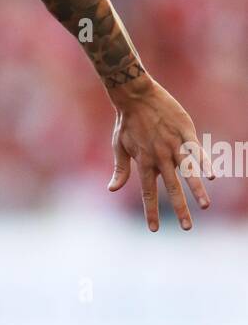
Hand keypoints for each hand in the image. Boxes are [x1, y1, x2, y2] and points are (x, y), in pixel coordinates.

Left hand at [107, 75, 212, 230]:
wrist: (135, 94)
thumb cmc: (126, 122)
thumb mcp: (119, 146)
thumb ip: (121, 169)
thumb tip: (112, 189)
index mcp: (143, 162)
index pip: (147, 193)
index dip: (150, 211)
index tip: (153, 230)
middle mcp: (159, 157)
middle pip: (171, 188)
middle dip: (179, 209)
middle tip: (186, 228)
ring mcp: (173, 144)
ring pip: (187, 171)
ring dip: (196, 189)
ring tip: (205, 206)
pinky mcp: (185, 131)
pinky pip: (196, 150)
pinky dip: (204, 161)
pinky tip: (212, 174)